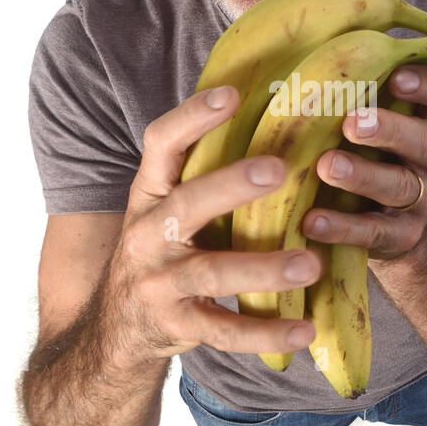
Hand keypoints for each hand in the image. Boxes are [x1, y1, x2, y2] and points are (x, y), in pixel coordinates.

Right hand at [106, 87, 319, 360]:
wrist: (116, 329)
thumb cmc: (162, 251)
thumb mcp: (167, 208)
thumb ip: (203, 174)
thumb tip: (272, 116)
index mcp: (149, 193)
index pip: (160, 144)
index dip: (192, 117)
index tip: (232, 94)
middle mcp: (146, 234)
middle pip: (186, 204)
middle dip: (231, 185)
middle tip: (279, 169)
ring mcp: (159, 282)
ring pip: (210, 272)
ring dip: (262, 268)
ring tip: (309, 264)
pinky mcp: (177, 325)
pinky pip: (224, 330)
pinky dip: (266, 332)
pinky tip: (305, 329)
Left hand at [302, 65, 426, 261]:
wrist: (388, 222)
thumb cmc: (367, 150)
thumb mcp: (370, 117)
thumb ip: (356, 89)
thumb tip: (310, 53)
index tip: (397, 77)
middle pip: (422, 141)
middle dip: (388, 130)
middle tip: (351, 123)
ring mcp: (424, 199)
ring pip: (399, 186)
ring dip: (362, 175)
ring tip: (326, 166)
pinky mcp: (403, 236)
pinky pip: (375, 232)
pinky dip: (342, 227)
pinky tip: (312, 220)